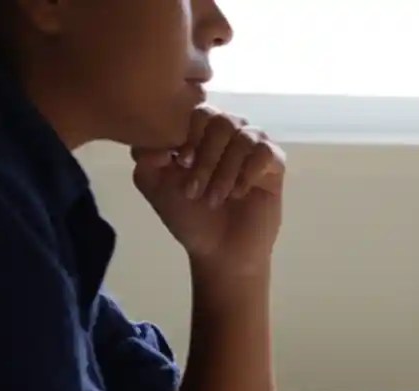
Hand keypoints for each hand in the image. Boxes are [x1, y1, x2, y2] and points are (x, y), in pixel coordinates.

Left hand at [132, 106, 286, 275]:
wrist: (219, 251)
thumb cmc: (188, 216)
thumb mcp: (153, 183)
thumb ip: (144, 154)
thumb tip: (161, 139)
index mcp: (202, 132)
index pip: (199, 111)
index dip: (189, 135)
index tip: (180, 164)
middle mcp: (230, 133)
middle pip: (222, 121)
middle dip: (206, 158)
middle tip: (195, 190)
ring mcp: (254, 148)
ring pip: (244, 137)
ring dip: (224, 171)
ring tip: (215, 198)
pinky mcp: (275, 166)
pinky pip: (265, 152)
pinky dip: (248, 173)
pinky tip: (238, 194)